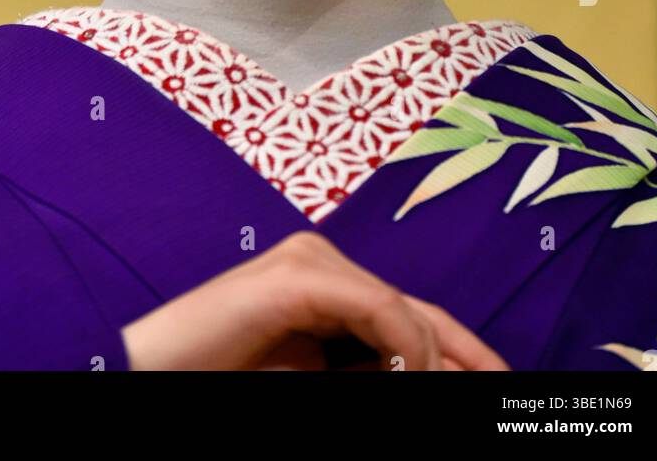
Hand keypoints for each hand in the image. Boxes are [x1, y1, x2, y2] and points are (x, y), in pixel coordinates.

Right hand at [120, 230, 509, 370]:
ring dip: (434, 364)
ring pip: (403, 312)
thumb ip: (364, 378)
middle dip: (468, 359)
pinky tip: (413, 378)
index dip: (465, 357)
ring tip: (453, 395)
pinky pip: (376, 309)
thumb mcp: (311, 386)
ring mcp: (310, 262)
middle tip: (512, 391)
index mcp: (325, 290)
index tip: (508, 388)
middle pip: (418, 313)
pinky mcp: (295, 275)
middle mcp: (322, 263)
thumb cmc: (218, 381)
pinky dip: (405, 349)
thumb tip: (427, 380)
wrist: (144, 376)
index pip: (412, 321)